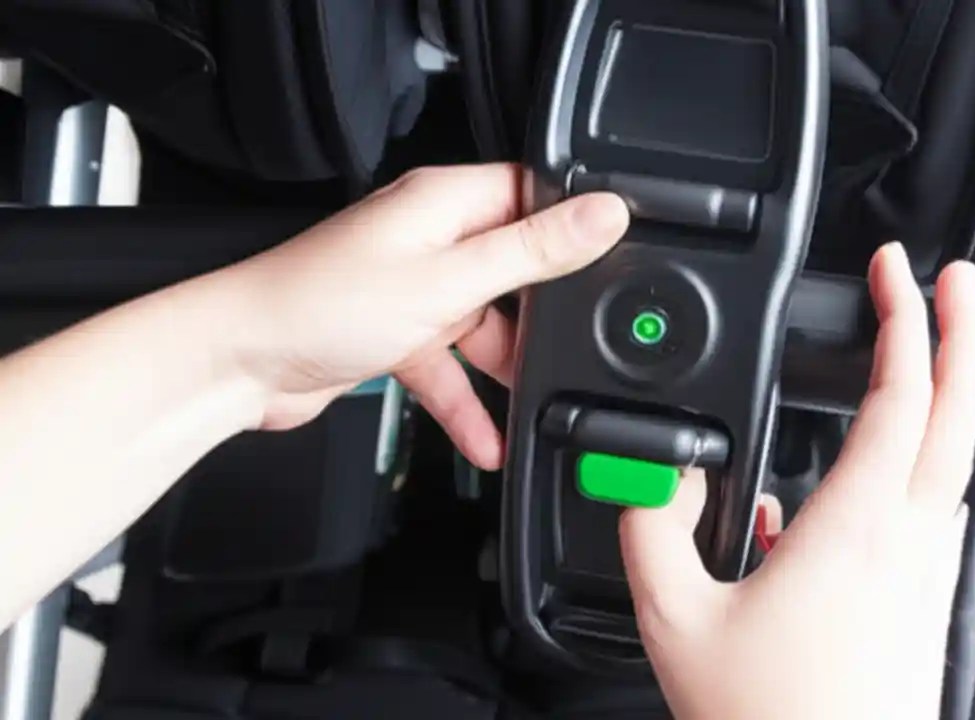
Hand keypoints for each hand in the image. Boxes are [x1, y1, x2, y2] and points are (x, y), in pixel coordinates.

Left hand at [226, 163, 629, 467]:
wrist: (236, 365)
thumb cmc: (318, 305)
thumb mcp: (448, 282)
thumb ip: (532, 252)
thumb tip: (605, 214)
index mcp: (445, 201)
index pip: (533, 195)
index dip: (575, 226)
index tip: (615, 263)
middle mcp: (431, 238)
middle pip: (516, 265)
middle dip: (545, 310)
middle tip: (574, 345)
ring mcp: (414, 287)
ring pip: (487, 324)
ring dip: (506, 367)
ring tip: (532, 404)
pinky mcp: (397, 332)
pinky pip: (451, 367)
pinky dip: (468, 402)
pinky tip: (489, 441)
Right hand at [620, 242, 974, 719]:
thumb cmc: (770, 719)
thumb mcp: (675, 618)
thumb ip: (655, 529)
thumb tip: (661, 478)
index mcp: (856, 528)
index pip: (902, 395)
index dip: (904, 317)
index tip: (893, 270)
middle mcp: (908, 541)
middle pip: (961, 411)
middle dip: (963, 329)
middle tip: (952, 278)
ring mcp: (925, 570)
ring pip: (953, 456)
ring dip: (946, 390)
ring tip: (920, 351)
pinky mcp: (922, 597)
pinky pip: (928, 504)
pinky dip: (915, 458)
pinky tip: (860, 470)